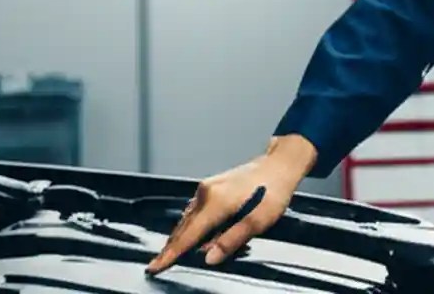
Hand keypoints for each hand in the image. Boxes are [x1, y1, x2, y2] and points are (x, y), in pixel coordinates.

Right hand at [145, 134, 316, 274]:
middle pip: (183, 227)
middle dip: (171, 247)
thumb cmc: (273, 194)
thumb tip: (208, 259)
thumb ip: (231, 240)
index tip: (154, 267)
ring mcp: (207, 187)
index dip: (171, 254)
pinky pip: (193, 210)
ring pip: (187, 218)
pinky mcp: (211, 186)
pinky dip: (188, 225)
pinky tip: (188, 234)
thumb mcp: (258, 221)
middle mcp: (205, 193)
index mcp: (215, 203)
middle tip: (157, 266)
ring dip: (179, 237)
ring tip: (169, 255)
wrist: (279, 165)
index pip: (188, 235)